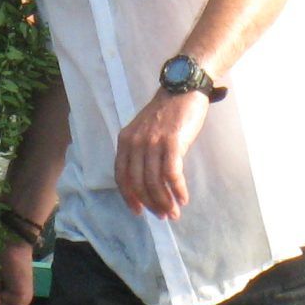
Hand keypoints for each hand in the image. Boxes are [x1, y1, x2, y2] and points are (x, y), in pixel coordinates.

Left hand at [115, 87, 212, 219]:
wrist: (183, 88)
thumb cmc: (167, 111)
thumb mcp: (144, 130)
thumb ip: (140, 151)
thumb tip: (146, 182)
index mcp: (125, 140)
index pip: (121, 176)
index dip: (129, 197)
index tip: (139, 211)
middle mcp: (135, 142)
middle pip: (138, 183)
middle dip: (151, 204)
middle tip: (163, 216)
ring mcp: (153, 142)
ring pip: (155, 182)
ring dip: (165, 202)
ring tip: (174, 212)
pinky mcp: (172, 142)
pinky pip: (171, 174)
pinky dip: (177, 190)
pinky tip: (183, 198)